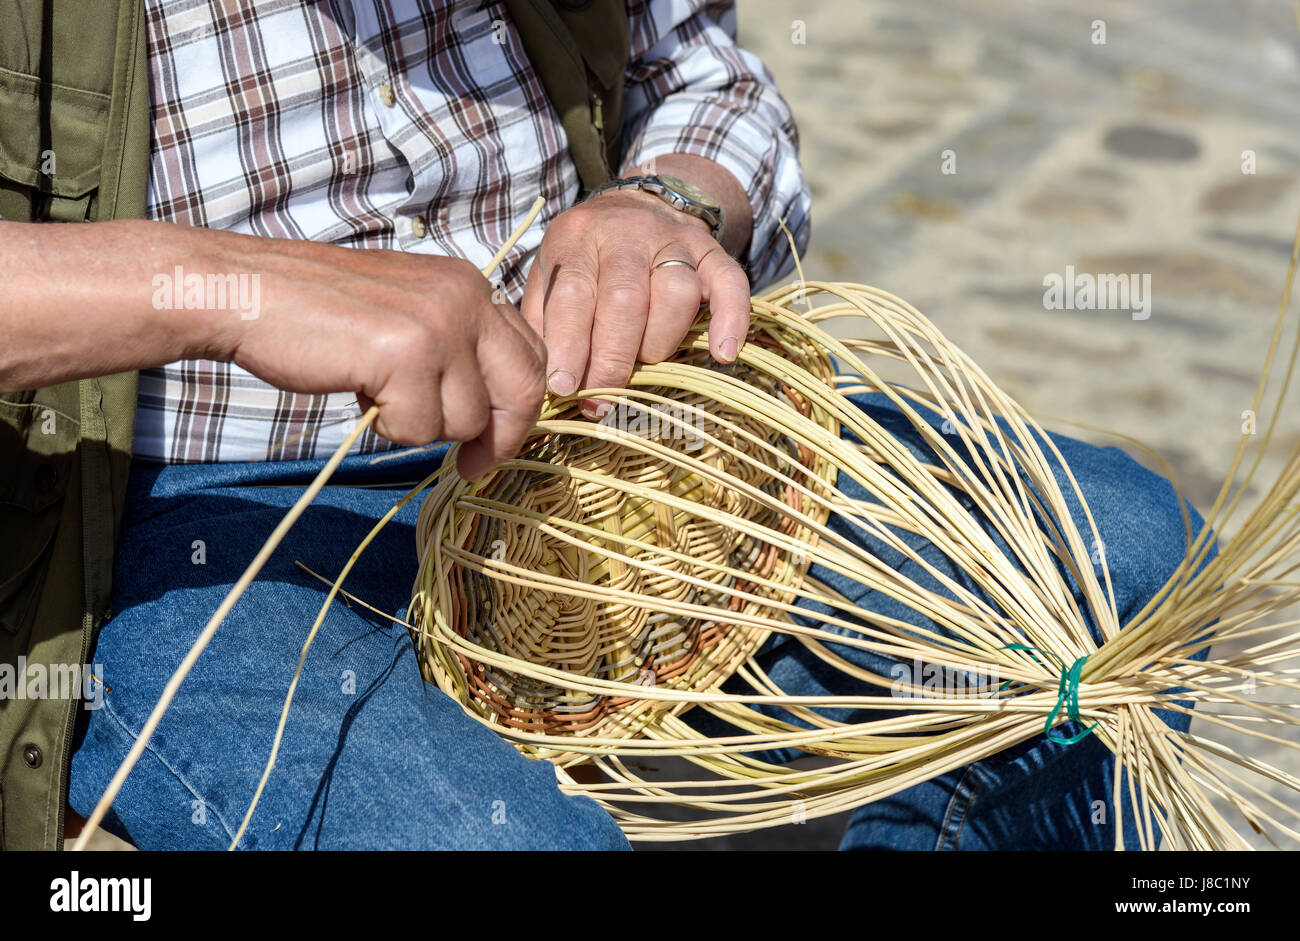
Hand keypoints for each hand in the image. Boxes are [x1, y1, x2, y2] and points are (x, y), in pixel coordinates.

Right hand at [228, 242, 544, 477]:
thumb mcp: (409, 312)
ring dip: (423, 426)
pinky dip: (388, 428)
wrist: (251, 293)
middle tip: (472, 466)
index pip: (530, 355)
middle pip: (522, 390)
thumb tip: (495, 409)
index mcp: (471, 285)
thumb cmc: (323, 312)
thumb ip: (456, 345)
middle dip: (500, 438)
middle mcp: (466, 297)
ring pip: (467, 419)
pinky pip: (420, 429)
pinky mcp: (406, 355)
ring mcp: (440, 325)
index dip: (518, 408)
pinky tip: (359, 392)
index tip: (493, 440)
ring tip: (379, 393)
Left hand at [520, 163, 751, 416]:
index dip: (570, 345)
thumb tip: (544, 380)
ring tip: (644, 363)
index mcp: (576, 238)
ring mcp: (673, 239)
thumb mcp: (549, 273)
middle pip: (625, 300)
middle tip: (602, 399)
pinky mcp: (711, 250)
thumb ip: (542, 320)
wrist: (636, 204)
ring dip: (659, 343)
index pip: (573, 294)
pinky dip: (730, 320)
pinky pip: (730, 283)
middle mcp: (625, 233)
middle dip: (613, 358)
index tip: (565, 387)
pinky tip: (723, 353)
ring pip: (676, 295)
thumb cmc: (585, 257)